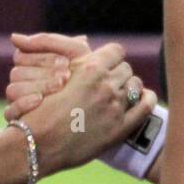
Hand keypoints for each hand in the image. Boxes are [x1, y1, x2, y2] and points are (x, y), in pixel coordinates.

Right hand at [5, 32, 88, 120]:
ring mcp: (17, 102)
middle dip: (44, 73)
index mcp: (29, 64)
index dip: (44, 58)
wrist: (100, 109)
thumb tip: (14, 37)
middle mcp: (20, 82)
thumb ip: (50, 41)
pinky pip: (10, 112)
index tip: (66, 62)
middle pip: (17, 73)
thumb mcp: (76, 55)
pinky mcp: (18, 121)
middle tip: (66, 77)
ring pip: (13, 90)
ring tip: (60, 88)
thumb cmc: (87, 77)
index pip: (21, 56)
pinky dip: (24, 105)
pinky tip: (40, 101)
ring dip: (39, 87)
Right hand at [20, 41, 156, 172]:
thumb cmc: (38, 110)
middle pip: (125, 68)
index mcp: (89, 68)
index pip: (116, 50)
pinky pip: (146, 106)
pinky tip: (141, 99)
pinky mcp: (120, 128)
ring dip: (128, 86)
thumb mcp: (53, 76)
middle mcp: (106, 85)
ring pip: (135, 84)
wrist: (38, 144)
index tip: (105, 64)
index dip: (110, 57)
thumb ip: (75, 60)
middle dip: (117, 73)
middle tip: (107, 83)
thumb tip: (85, 40)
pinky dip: (146, 99)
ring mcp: (115, 107)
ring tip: (117, 95)